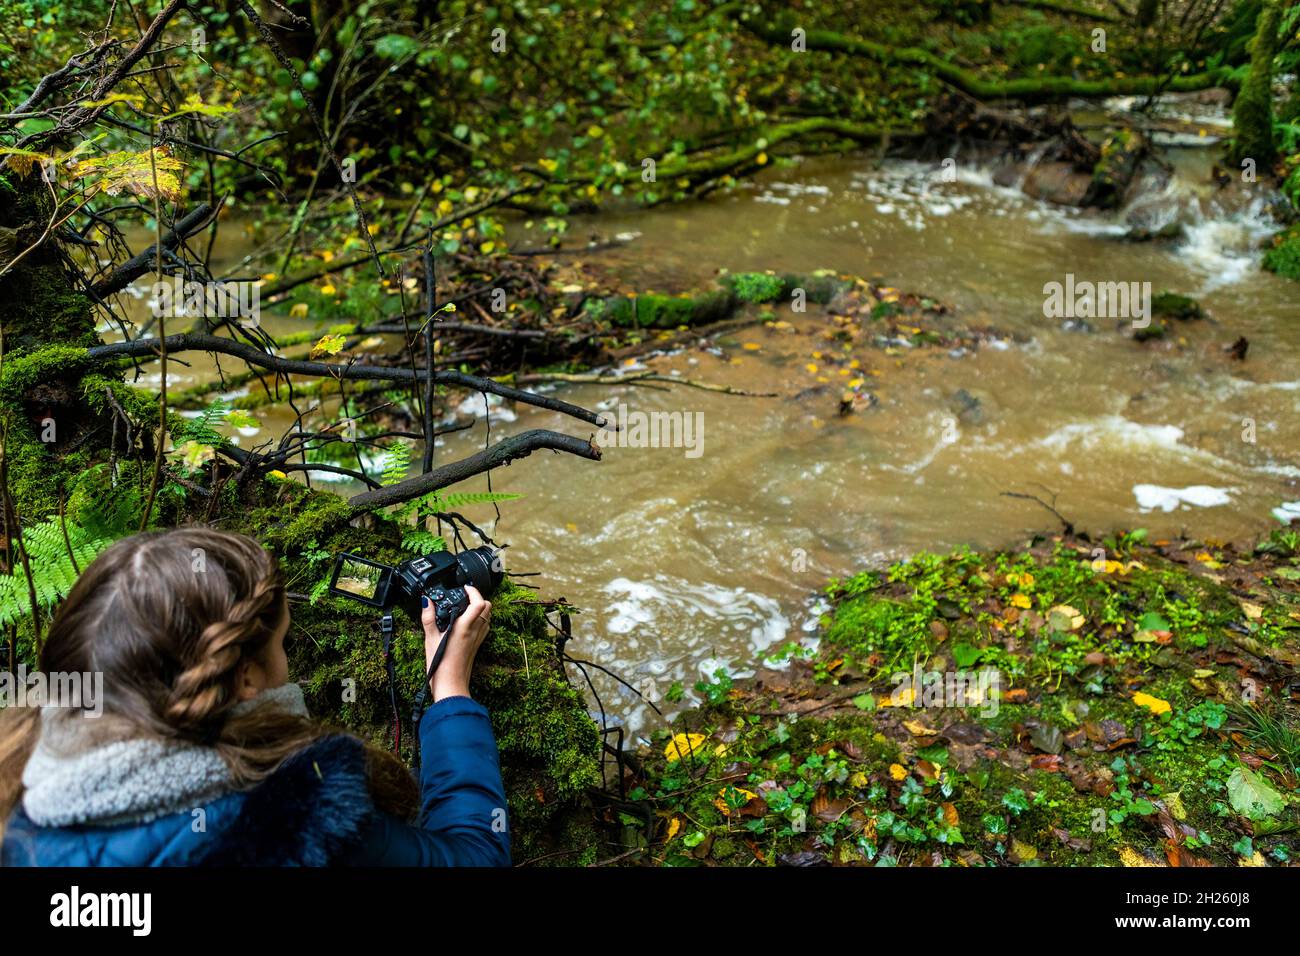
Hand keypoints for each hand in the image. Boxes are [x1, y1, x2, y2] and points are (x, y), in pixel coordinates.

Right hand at [423, 585, 491, 701]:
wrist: (451, 684)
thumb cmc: (440, 665)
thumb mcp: (430, 639)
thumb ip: (428, 618)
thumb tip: (426, 602)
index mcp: (464, 627)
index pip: (478, 602)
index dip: (474, 591)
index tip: (465, 588)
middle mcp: (475, 631)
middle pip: (488, 607)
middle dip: (479, 597)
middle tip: (466, 596)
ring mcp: (478, 639)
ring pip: (488, 616)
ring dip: (481, 608)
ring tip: (466, 607)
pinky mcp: (478, 646)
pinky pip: (485, 627)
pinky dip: (480, 619)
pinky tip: (468, 622)